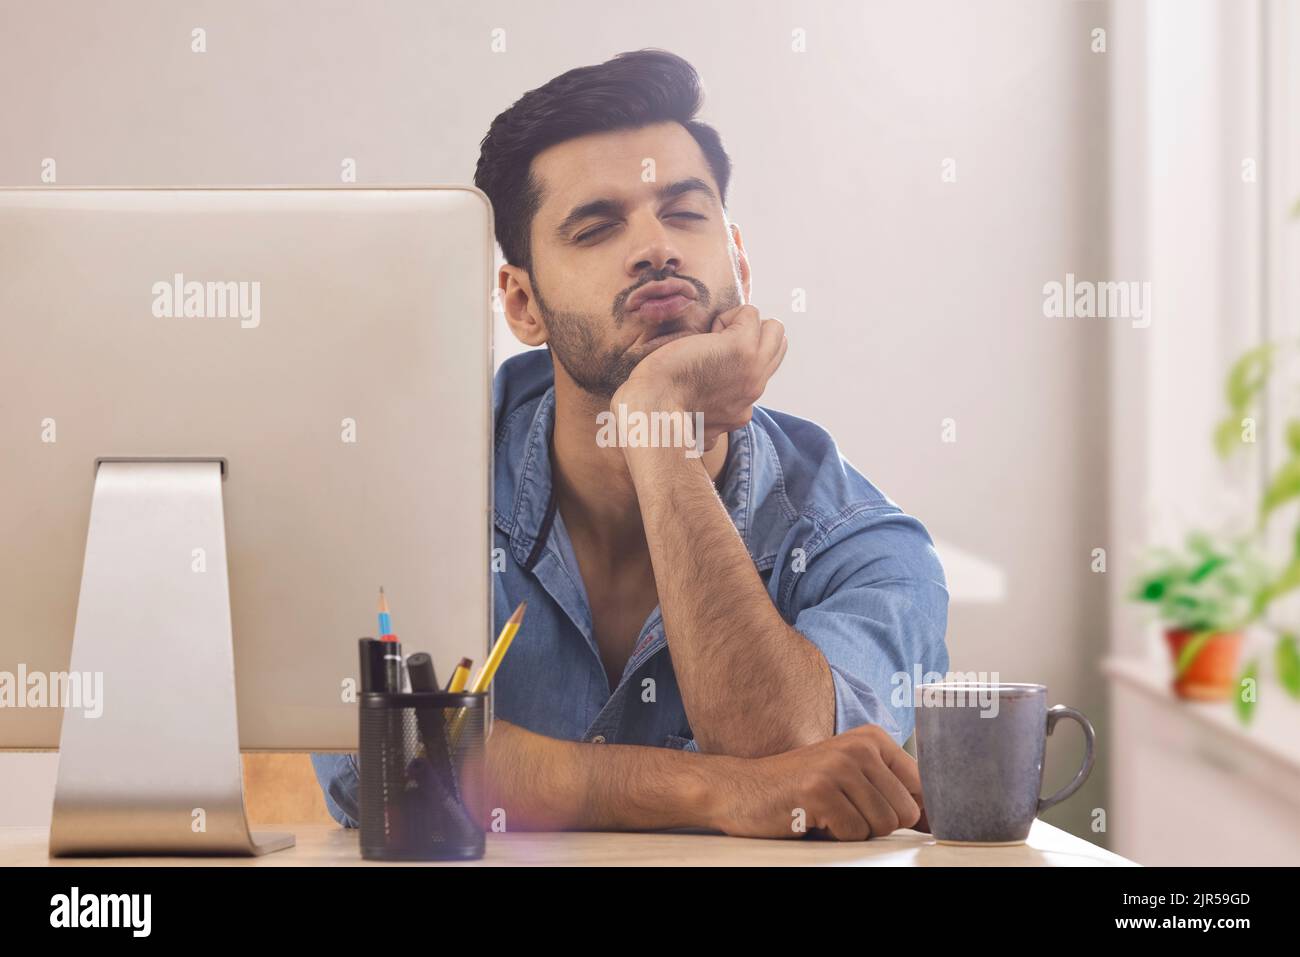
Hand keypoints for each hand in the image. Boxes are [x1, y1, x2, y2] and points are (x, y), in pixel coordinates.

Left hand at [611, 305, 787, 451]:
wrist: (652, 412)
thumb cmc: (658, 418)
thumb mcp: (693, 432)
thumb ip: (709, 431)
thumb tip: (709, 443)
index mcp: (742, 409)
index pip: (760, 373)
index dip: (738, 357)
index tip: (708, 365)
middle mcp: (754, 389)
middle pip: (777, 348)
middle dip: (750, 337)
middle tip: (714, 347)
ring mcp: (753, 368)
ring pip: (774, 329)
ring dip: (742, 325)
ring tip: (711, 339)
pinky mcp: (742, 348)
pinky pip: (750, 314)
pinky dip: (728, 316)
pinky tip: (705, 334)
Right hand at [704, 724, 929, 840]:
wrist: (741, 788)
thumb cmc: (800, 787)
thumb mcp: (850, 775)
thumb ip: (890, 789)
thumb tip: (935, 816)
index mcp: (872, 739)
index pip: (922, 786)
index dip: (914, 812)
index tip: (886, 814)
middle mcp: (859, 746)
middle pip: (905, 812)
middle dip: (877, 824)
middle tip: (844, 812)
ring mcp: (838, 766)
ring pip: (882, 825)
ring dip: (855, 830)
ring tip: (828, 813)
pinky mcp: (819, 790)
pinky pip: (853, 833)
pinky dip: (835, 836)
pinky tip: (813, 818)